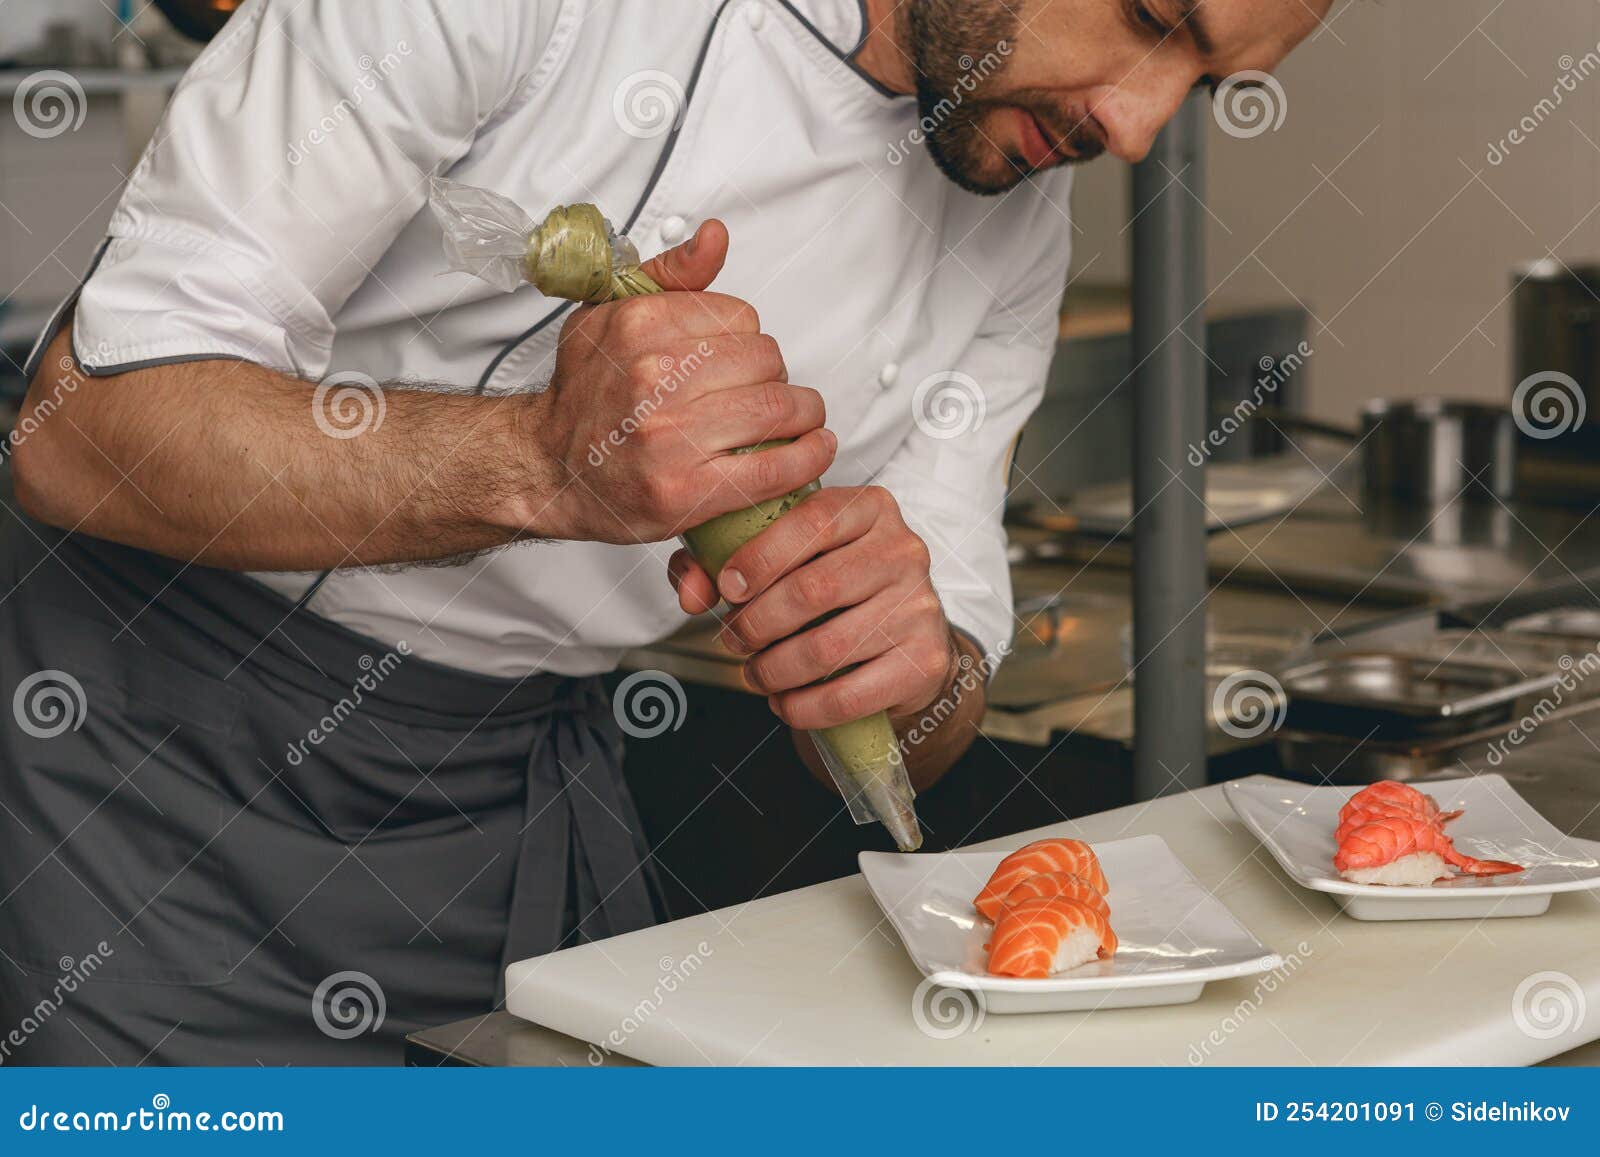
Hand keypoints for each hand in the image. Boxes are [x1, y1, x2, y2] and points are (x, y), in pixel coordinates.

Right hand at [520, 219, 835, 543]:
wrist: (549, 468)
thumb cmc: (585, 394)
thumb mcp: (610, 313)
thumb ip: (671, 274)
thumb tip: (716, 237)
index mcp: (638, 326)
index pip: (741, 317)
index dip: (749, 340)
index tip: (741, 360)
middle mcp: (652, 378)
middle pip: (766, 361)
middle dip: (778, 377)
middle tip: (767, 393)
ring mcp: (669, 437)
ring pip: (778, 408)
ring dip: (803, 414)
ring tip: (798, 421)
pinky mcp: (686, 491)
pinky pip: (774, 467)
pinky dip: (807, 458)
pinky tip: (812, 451)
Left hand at [668, 485, 959, 730]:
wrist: (905, 641)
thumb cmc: (836, 591)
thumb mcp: (788, 557)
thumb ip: (724, 560)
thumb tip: (691, 592)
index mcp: (870, 509)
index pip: (813, 520)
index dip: (761, 556)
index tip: (727, 588)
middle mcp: (903, 551)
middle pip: (814, 589)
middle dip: (758, 622)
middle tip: (734, 639)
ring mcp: (919, 607)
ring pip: (827, 647)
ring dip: (774, 670)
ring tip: (755, 674)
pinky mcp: (923, 661)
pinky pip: (850, 694)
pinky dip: (804, 707)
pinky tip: (785, 703)